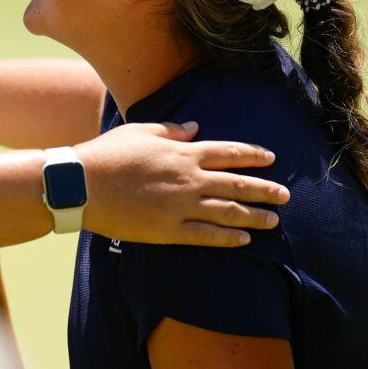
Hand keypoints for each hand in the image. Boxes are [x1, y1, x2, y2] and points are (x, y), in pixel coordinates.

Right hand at [77, 121, 287, 246]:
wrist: (82, 184)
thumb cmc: (108, 154)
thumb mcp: (141, 131)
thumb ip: (172, 130)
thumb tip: (194, 128)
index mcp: (182, 152)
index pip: (228, 152)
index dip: (253, 155)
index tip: (271, 159)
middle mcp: (188, 179)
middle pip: (237, 184)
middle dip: (265, 190)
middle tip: (285, 196)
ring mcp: (180, 206)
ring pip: (228, 212)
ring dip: (254, 217)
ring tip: (274, 221)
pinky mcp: (168, 230)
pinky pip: (206, 236)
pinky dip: (228, 238)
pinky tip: (244, 240)